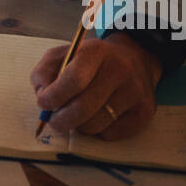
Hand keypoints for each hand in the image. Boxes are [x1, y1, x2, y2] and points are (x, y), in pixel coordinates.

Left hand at [29, 32, 163, 140]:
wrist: (134, 59)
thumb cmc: (92, 60)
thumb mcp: (65, 54)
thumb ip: (45, 71)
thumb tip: (41, 96)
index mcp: (96, 51)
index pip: (73, 80)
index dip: (54, 96)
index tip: (43, 104)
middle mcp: (119, 69)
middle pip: (83, 108)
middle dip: (61, 120)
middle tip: (54, 122)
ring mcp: (134, 92)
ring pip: (95, 125)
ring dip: (79, 126)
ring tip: (79, 115)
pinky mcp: (144, 112)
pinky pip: (110, 134)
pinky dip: (98, 131)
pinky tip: (99, 116)